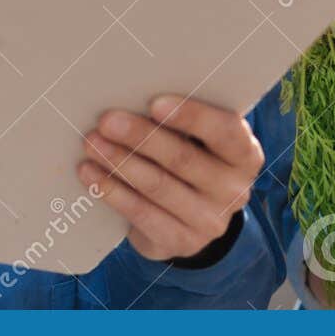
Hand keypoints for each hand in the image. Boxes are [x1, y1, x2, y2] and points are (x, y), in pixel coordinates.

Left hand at [78, 94, 262, 262]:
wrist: (192, 218)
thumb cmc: (192, 158)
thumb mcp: (201, 140)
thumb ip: (182, 121)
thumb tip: (134, 93)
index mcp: (245, 154)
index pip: (224, 132)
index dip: (191, 116)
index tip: (154, 103)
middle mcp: (234, 190)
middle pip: (183, 159)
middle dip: (141, 137)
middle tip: (106, 120)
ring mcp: (210, 222)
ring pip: (157, 186)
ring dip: (119, 162)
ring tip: (91, 143)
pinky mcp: (182, 242)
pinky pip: (141, 214)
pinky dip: (112, 191)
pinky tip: (90, 173)